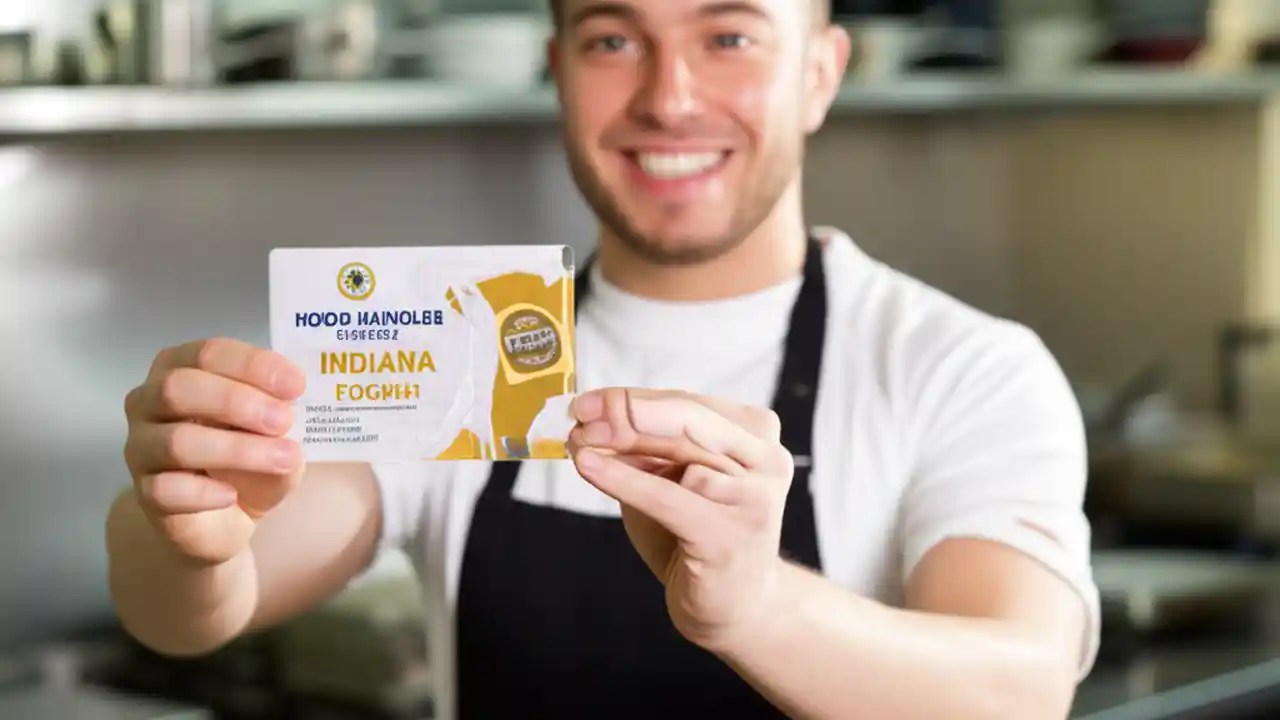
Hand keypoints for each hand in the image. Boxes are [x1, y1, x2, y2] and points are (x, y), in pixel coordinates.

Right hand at [123, 338, 306, 565]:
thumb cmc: (248, 457)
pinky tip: (233, 495)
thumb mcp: (273, 430)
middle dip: (236, 401)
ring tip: (283, 459)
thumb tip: (287, 409)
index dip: (251, 365)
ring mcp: (140, 448)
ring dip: (237, 449)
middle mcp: (149, 402)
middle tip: (283, 421)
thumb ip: (278, 414)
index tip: (295, 385)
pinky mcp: (144, 494)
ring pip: (177, 442)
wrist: (224, 516)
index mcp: (181, 369)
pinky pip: (166, 490)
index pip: (208, 353)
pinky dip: (205, 493)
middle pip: (179, 387)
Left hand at [567, 388, 795, 652]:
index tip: (586, 401)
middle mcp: (766, 459)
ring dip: (620, 444)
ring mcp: (754, 497)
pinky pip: (667, 497)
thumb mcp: (670, 482)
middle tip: (579, 414)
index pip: (688, 402)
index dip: (633, 398)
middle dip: (626, 413)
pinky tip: (588, 466)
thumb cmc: (699, 538)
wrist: (736, 607)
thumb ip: (644, 452)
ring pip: (680, 452)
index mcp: (756, 435)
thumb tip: (590, 421)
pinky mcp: (730, 534)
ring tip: (579, 442)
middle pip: (687, 420)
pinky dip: (623, 479)